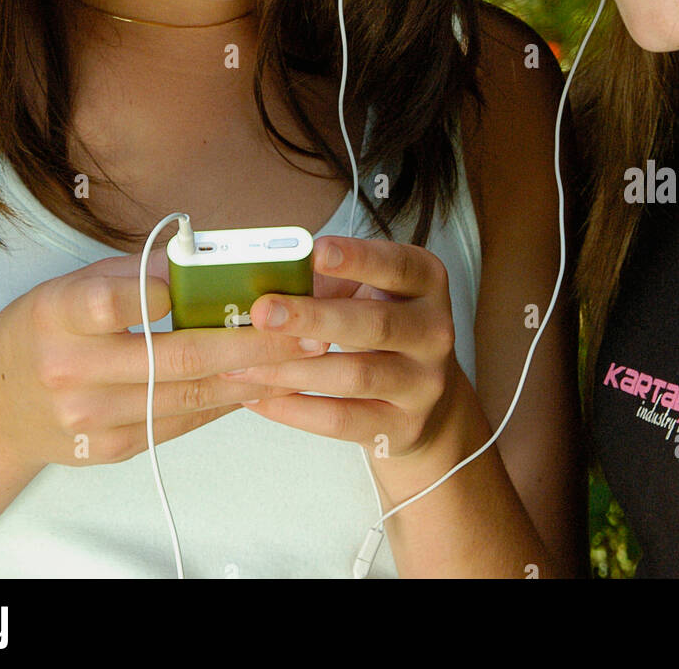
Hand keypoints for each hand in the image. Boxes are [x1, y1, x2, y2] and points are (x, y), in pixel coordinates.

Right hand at [0, 249, 328, 471]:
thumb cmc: (42, 330)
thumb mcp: (69, 284)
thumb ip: (132, 274)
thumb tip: (205, 260)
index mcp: (59, 316)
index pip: (116, 301)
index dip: (166, 290)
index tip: (211, 278)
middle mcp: (73, 370)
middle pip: (176, 357)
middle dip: (251, 342)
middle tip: (304, 327)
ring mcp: (94, 418)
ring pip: (190, 394)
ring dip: (253, 375)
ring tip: (301, 355)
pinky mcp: (114, 448)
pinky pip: (183, 420)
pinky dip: (225, 399)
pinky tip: (260, 380)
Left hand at [220, 236, 464, 462]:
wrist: (429, 400)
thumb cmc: (382, 328)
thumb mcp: (369, 293)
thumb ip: (329, 284)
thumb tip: (266, 284)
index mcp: (427, 283)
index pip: (397, 265)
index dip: (358, 258)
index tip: (315, 251)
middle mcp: (435, 331)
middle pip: (374, 323)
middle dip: (313, 317)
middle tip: (263, 312)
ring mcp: (424, 383)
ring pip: (354, 376)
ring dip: (293, 370)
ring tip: (244, 364)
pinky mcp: (403, 428)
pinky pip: (342, 420)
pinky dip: (295, 409)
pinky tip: (258, 398)